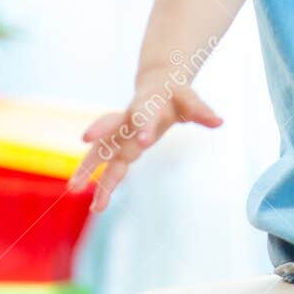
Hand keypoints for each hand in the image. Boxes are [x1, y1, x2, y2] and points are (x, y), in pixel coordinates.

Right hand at [70, 77, 222, 211]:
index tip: (145, 141)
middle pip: (110, 130)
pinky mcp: (120, 148)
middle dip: (99, 139)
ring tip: (73, 190)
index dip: (144, 125)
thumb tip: (220, 122)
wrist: (158, 86)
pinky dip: (103, 185)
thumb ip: (201, 111)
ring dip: (87, 168)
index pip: (144, 114)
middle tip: (85, 146)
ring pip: (101, 151)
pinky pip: (109, 167)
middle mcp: (127, 120)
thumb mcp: (189, 101)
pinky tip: (96, 207)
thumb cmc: (175, 96)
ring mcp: (120, 135)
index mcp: (146, 105)